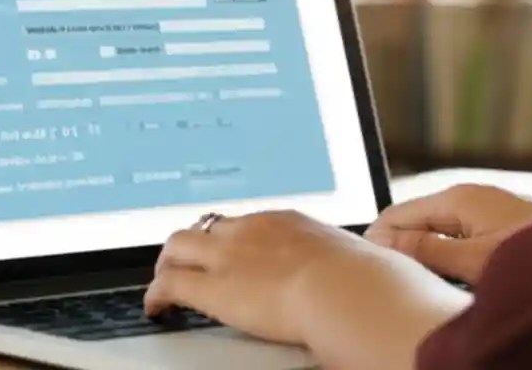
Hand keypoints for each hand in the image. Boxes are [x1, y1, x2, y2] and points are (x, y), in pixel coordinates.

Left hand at [144, 210, 383, 344]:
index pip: (248, 223)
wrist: (348, 290)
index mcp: (287, 222)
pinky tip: (156, 308)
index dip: (233, 238)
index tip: (233, 251)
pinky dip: (157, 295)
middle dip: (193, 243)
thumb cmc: (366, 283)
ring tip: (163, 280)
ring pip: (178, 245)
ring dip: (168, 263)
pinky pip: (169, 284)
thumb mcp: (359, 263)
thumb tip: (375, 278)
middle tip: (186, 261)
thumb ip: (350, 267)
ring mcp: (229, 255)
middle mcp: (252, 230)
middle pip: (207, 225)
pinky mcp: (214, 287)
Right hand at [365, 184, 531, 283]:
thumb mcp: (473, 259)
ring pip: (440, 231)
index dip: (378, 238)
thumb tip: (387, 241)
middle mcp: (471, 199)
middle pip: (418, 221)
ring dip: (426, 253)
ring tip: (415, 280)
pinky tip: (449, 277)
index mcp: (459, 198)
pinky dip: (449, 254)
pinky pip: (461, 238)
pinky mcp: (503, 227)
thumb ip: (428, 249)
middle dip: (400, 245)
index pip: (399, 212)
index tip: (365, 265)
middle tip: (388, 276)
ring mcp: (488, 212)